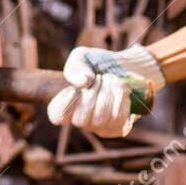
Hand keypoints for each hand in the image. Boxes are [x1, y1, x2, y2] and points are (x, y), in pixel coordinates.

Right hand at [45, 45, 165, 137]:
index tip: (73, 89)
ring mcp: (100, 126)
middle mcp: (82, 119)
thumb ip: (76, 67)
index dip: (63, 105)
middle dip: (92, 93)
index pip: (57, 115)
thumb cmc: (101, 63)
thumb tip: (82, 82)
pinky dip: (121, 99)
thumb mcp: (84, 57)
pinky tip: (122, 90)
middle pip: (80, 119)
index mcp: (68, 103)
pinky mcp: (117, 127)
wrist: (128, 67)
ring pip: (100, 119)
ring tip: (112, 79)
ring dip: (108, 93)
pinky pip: (117, 119)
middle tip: (100, 77)